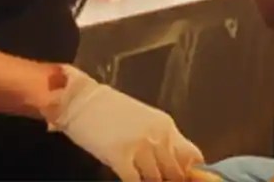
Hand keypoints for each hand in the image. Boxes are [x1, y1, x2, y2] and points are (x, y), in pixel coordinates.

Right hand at [47, 66, 203, 180]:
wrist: (81, 100)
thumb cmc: (109, 111)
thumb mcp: (144, 122)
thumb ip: (162, 140)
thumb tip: (175, 163)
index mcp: (166, 126)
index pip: (192, 156)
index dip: (192, 173)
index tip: (188, 180)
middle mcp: (158, 136)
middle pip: (176, 172)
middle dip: (172, 181)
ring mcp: (140, 146)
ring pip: (157, 180)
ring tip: (146, 181)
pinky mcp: (120, 156)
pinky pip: (135, 181)